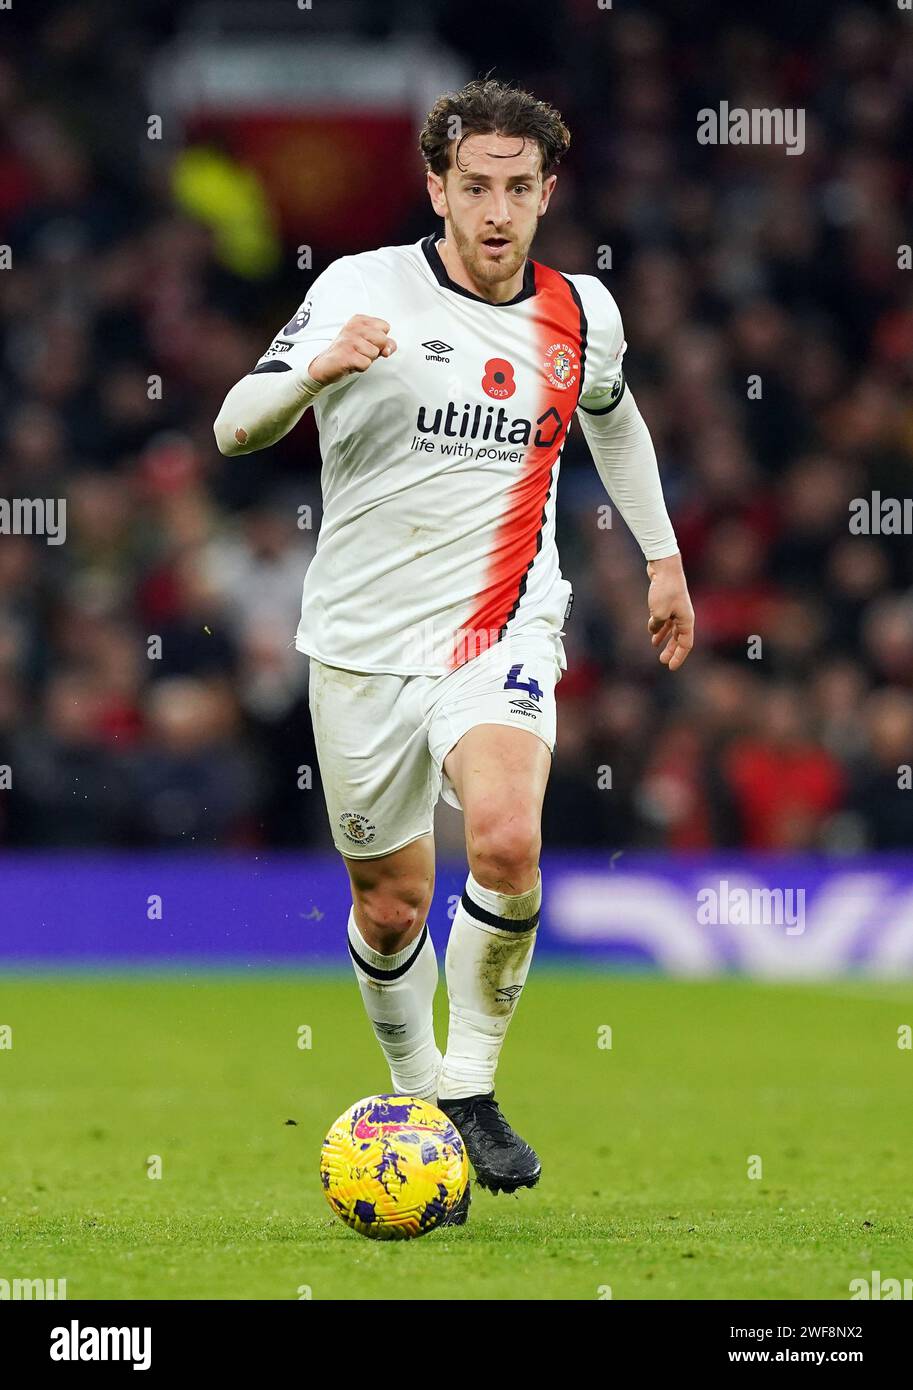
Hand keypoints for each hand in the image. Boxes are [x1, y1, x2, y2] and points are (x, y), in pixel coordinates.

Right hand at [308, 315, 396, 384]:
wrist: (326, 366)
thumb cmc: (348, 353)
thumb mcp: (369, 345)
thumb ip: (385, 343)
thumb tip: (390, 348)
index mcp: (359, 320)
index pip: (385, 326)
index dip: (380, 340)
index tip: (367, 343)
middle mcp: (353, 327)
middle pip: (382, 339)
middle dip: (375, 350)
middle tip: (360, 352)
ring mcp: (349, 339)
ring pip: (374, 352)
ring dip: (367, 360)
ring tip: (355, 357)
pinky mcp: (346, 353)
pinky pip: (366, 363)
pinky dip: (360, 367)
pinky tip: (351, 363)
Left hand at [646, 554, 693, 670]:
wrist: (664, 567)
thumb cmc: (665, 590)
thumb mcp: (659, 613)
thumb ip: (657, 625)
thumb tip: (654, 630)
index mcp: (687, 621)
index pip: (686, 644)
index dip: (679, 657)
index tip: (670, 667)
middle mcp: (684, 616)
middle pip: (679, 638)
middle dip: (672, 650)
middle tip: (663, 662)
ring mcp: (676, 609)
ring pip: (672, 629)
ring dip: (665, 639)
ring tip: (656, 647)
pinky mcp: (668, 602)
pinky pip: (665, 619)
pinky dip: (659, 627)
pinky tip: (651, 632)